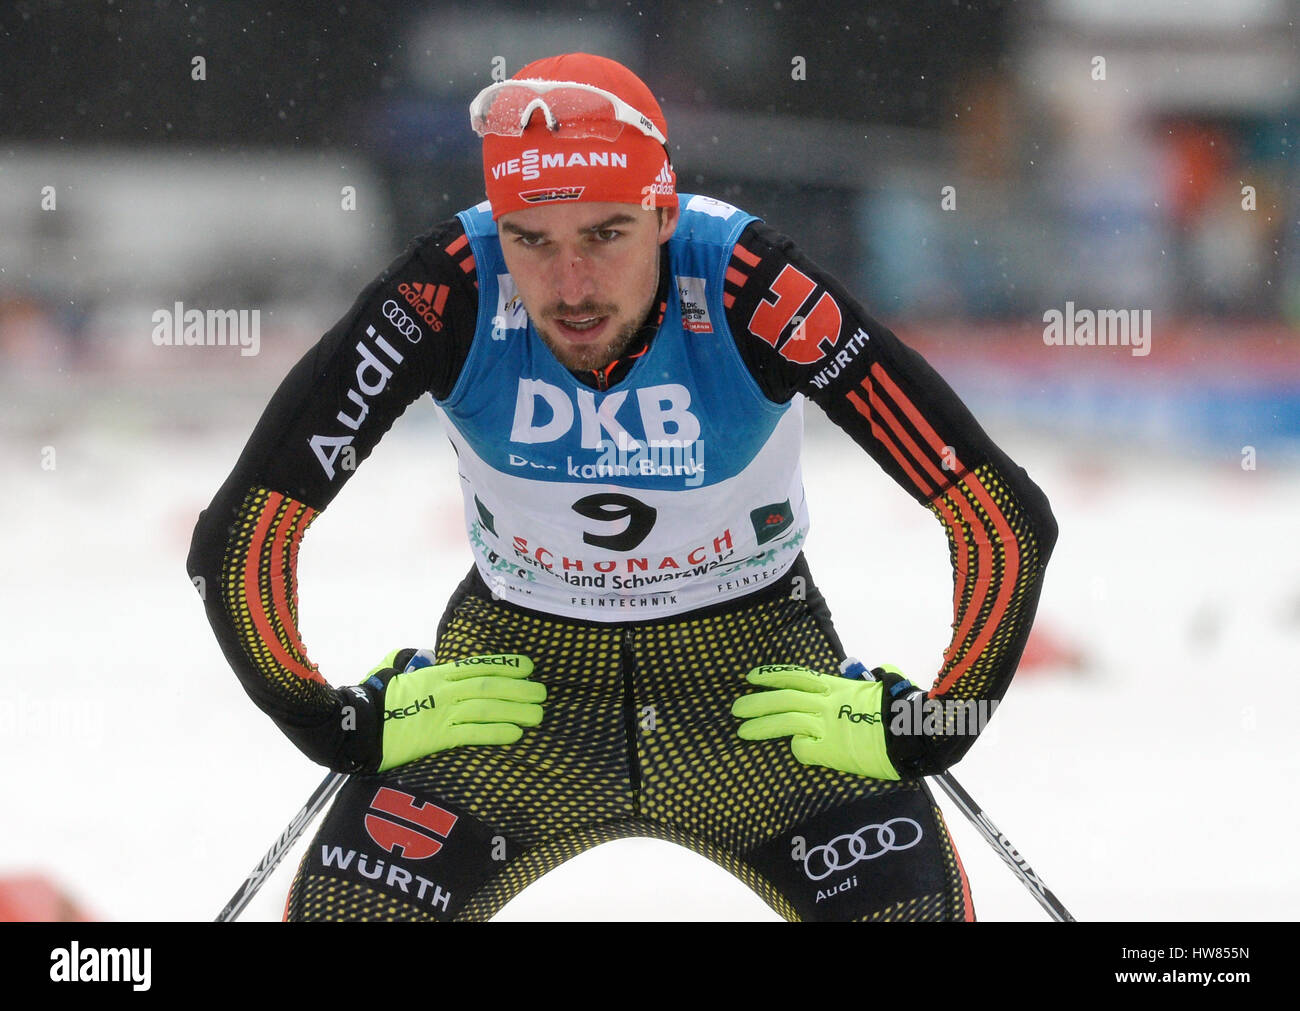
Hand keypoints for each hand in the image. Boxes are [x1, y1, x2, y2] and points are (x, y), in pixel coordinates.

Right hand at [355, 648, 545, 771]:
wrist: (355, 725)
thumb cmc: (374, 699)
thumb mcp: (395, 672)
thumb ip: (413, 663)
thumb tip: (425, 657)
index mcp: (436, 673)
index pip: (478, 666)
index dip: (506, 665)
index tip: (528, 667)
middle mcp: (444, 690)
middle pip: (489, 686)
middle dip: (519, 688)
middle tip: (542, 693)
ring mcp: (442, 713)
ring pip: (487, 708)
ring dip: (516, 710)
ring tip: (538, 714)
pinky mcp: (437, 737)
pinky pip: (473, 733)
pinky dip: (496, 732)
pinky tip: (515, 734)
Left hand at [730, 662, 916, 779]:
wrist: (913, 731)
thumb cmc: (901, 709)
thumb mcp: (876, 688)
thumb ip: (859, 685)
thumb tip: (859, 682)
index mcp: (837, 686)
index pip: (796, 677)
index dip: (772, 675)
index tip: (752, 676)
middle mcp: (826, 702)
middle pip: (783, 699)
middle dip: (757, 702)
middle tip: (737, 708)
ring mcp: (826, 725)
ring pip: (785, 721)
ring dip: (761, 725)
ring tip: (742, 731)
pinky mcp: (830, 750)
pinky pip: (803, 749)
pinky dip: (797, 749)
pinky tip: (795, 751)